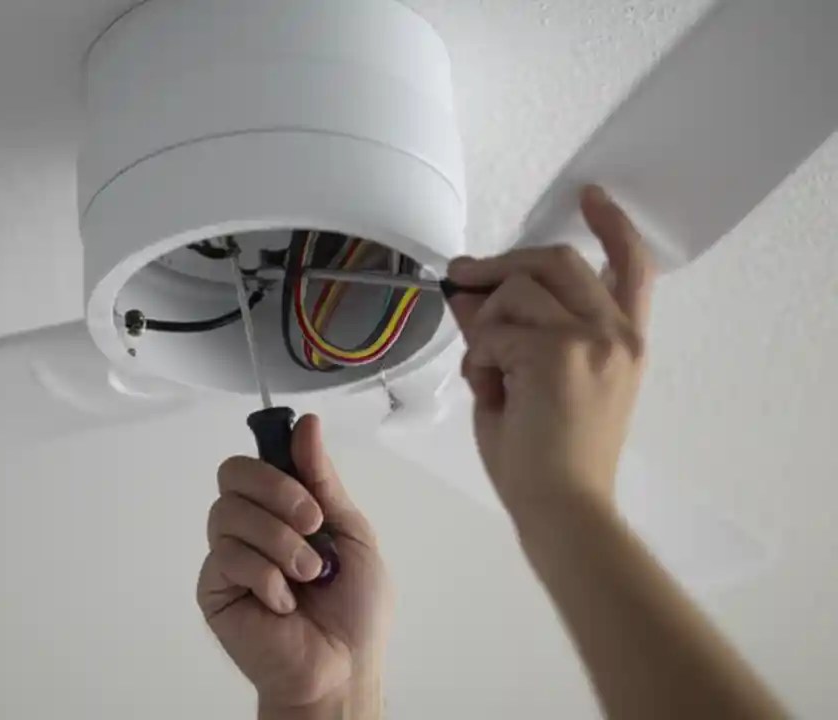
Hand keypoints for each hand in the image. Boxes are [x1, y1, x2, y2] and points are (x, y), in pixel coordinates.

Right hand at [197, 415, 389, 718]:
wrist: (342, 667)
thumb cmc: (354, 612)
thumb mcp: (353, 534)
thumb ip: (323, 481)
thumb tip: (307, 426)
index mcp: (282, 509)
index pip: (257, 461)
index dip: (276, 463)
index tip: (309, 488)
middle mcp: (251, 526)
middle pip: (233, 474)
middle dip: (278, 493)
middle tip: (311, 523)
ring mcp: (229, 555)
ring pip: (230, 514)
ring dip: (280, 542)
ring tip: (307, 575)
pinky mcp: (214, 587)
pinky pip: (226, 556)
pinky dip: (265, 576)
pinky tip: (283, 603)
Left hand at [446, 185, 655, 529]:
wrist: (563, 508)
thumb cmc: (548, 459)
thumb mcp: (530, 380)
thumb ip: (508, 330)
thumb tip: (467, 289)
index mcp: (625, 341)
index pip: (632, 264)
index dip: (610, 224)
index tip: (589, 196)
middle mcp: (616, 333)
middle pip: (554, 259)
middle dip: (501, 264)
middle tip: (462, 276)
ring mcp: (590, 340)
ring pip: (515, 289)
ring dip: (485, 324)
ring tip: (490, 371)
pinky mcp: (557, 352)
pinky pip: (493, 328)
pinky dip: (479, 356)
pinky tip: (491, 390)